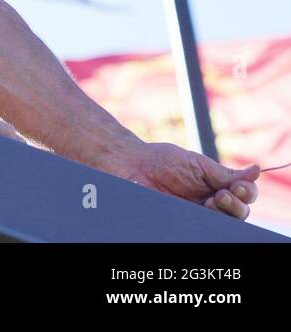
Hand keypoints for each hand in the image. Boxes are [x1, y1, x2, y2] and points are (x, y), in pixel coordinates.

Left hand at [101, 141, 260, 220]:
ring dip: (226, 213)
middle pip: (240, 214)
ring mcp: (197, 215)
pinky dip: (208, 221)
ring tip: (213, 200)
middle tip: (221, 195)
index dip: (248, 192)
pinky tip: (204, 210)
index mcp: (217, 187)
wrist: (133, 165)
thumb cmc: (163, 162)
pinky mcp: (182, 223)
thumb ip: (225, 173)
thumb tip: (256, 171)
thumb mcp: (198, 164)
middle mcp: (211, 204)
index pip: (244, 195)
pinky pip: (201, 228)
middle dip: (237, 205)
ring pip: (224, 224)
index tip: (239, 186)